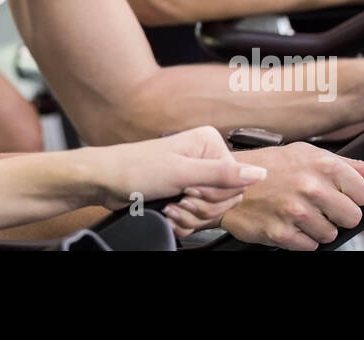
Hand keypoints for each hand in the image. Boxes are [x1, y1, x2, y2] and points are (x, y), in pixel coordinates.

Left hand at [96, 126, 265, 224]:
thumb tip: (258, 173)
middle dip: (201, 207)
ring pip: (213, 210)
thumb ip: (222, 175)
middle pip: (227, 199)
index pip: (238, 182)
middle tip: (179, 199)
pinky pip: (198, 217)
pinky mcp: (185, 192)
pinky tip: (167, 211)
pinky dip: (184, 221)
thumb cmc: (135, 169)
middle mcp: (205, 157)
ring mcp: (195, 176)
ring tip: (169, 205)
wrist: (105, 180)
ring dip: (190, 216)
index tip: (190, 191)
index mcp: (209, 143)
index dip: (214, 194)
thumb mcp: (182, 173)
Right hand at [218, 142, 363, 249]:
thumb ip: (353, 166)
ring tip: (298, 212)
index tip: (335, 192)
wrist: (229, 180)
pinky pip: (310, 247)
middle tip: (317, 205)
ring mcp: (297, 212)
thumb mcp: (310, 155)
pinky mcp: (283, 233)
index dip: (350, 195)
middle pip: (351, 218)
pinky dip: (300, 239)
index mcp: (323, 165)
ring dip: (317, 228)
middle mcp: (311, 188)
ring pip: (331, 234)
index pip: (363, 194)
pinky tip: (288, 222)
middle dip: (337, 214)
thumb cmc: (271, 166)